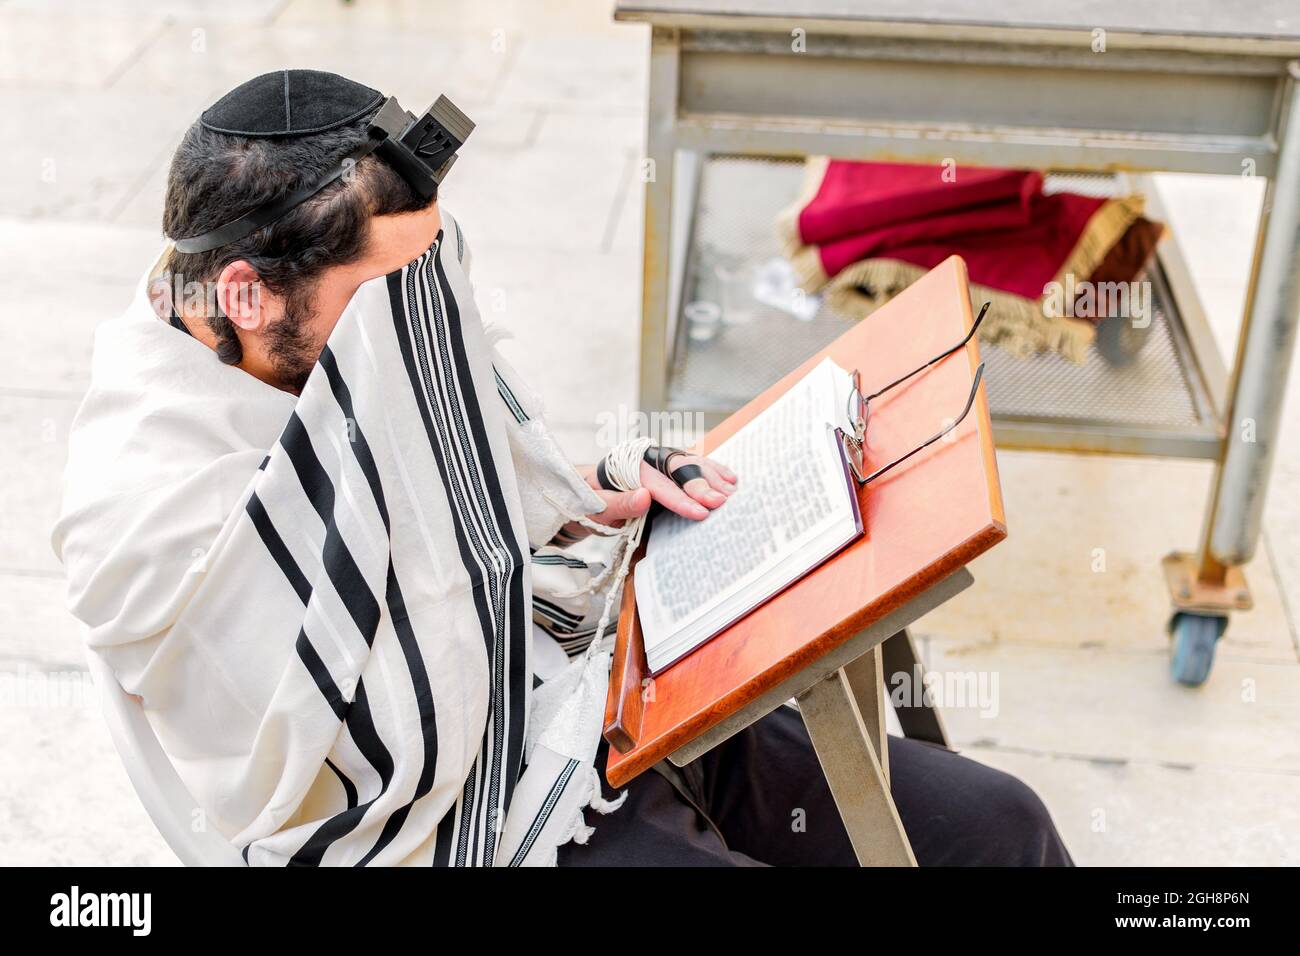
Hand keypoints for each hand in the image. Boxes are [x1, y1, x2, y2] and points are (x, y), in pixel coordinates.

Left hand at [570, 454, 737, 533]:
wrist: (587, 490)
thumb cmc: (590, 501)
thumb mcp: (597, 507)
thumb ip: (619, 503)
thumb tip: (645, 497)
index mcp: (628, 468)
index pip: (659, 485)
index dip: (680, 499)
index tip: (700, 512)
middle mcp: (647, 459)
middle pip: (678, 468)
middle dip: (702, 485)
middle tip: (722, 501)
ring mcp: (659, 461)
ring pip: (690, 463)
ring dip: (712, 477)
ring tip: (732, 492)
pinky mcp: (668, 467)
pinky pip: (693, 464)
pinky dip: (713, 471)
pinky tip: (730, 479)